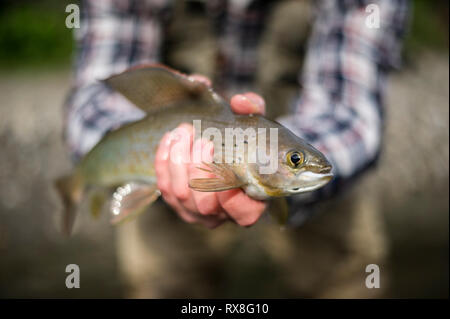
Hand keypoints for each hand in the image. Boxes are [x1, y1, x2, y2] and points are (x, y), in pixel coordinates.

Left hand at [155, 75, 266, 227]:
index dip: (231, 195)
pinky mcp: (176, 205)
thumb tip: (240, 102)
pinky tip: (170, 139)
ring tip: (184, 131)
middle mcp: (222, 216)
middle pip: (204, 202)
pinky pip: (164, 186)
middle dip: (198, 167)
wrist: (225, 152)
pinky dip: (164, 160)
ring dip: (179, 159)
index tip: (225, 165)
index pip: (242, 212)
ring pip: (180, 193)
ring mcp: (196, 213)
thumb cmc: (246, 145)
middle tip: (202, 139)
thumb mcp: (257, 125)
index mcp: (249, 206)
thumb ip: (254, 111)